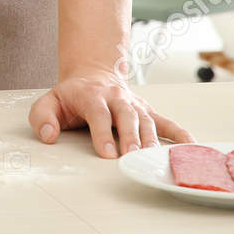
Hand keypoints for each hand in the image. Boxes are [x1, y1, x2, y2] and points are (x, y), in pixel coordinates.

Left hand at [28, 67, 192, 157]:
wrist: (93, 75)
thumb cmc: (70, 96)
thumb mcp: (49, 102)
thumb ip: (42, 117)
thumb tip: (48, 136)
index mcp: (91, 95)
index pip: (98, 113)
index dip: (102, 133)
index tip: (107, 153)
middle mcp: (116, 98)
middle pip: (126, 116)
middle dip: (130, 135)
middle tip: (132, 155)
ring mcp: (135, 104)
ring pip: (146, 120)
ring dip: (151, 139)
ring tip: (155, 158)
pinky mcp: (148, 111)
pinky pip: (166, 122)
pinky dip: (180, 134)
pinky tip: (190, 146)